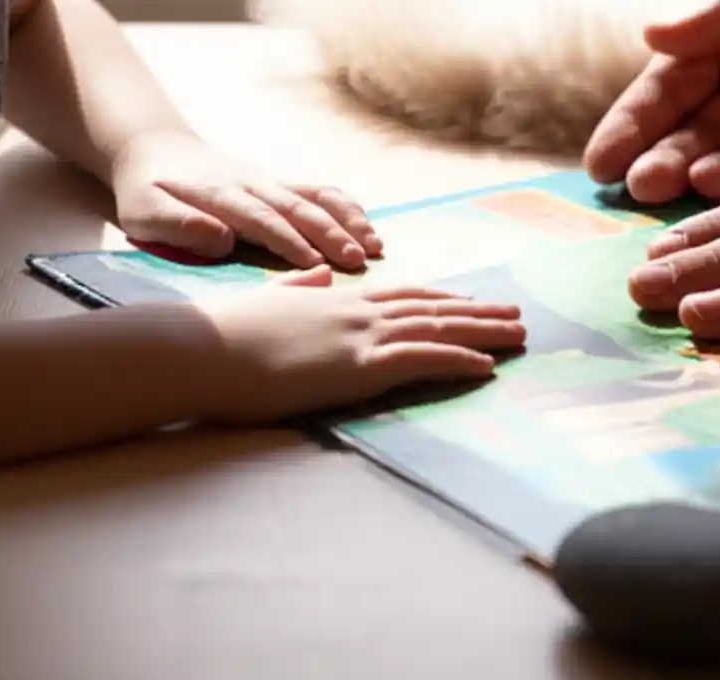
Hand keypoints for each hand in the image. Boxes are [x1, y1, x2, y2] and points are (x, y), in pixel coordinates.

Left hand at [111, 132, 382, 270]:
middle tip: (357, 259)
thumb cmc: (146, 191)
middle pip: (298, 208)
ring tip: (374, 245)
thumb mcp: (143, 211)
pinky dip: (346, 206)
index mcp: (219, 195)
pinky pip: (318, 191)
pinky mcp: (279, 185)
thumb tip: (222, 239)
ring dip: (347, 220)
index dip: (288, 240)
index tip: (313, 262)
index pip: (260, 219)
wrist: (154, 148)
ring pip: (316, 197)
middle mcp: (252, 185)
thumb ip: (178, 225)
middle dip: (330, 233)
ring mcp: (269, 182)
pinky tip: (368, 225)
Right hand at [200, 268, 525, 422]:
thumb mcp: (266, 301)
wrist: (199, 347)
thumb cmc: (223, 333)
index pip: (402, 296)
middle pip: (431, 308)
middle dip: (477, 312)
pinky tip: (488, 366)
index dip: (440, 299)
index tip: (470, 301)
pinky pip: (423, 360)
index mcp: (335, 299)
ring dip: (484, 333)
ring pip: (438, 329)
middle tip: (516, 314)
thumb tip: (314, 274)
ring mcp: (360, 335)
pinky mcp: (358, 365)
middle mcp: (356, 311)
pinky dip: (459, 361)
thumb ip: (296, 287)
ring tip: (519, 336)